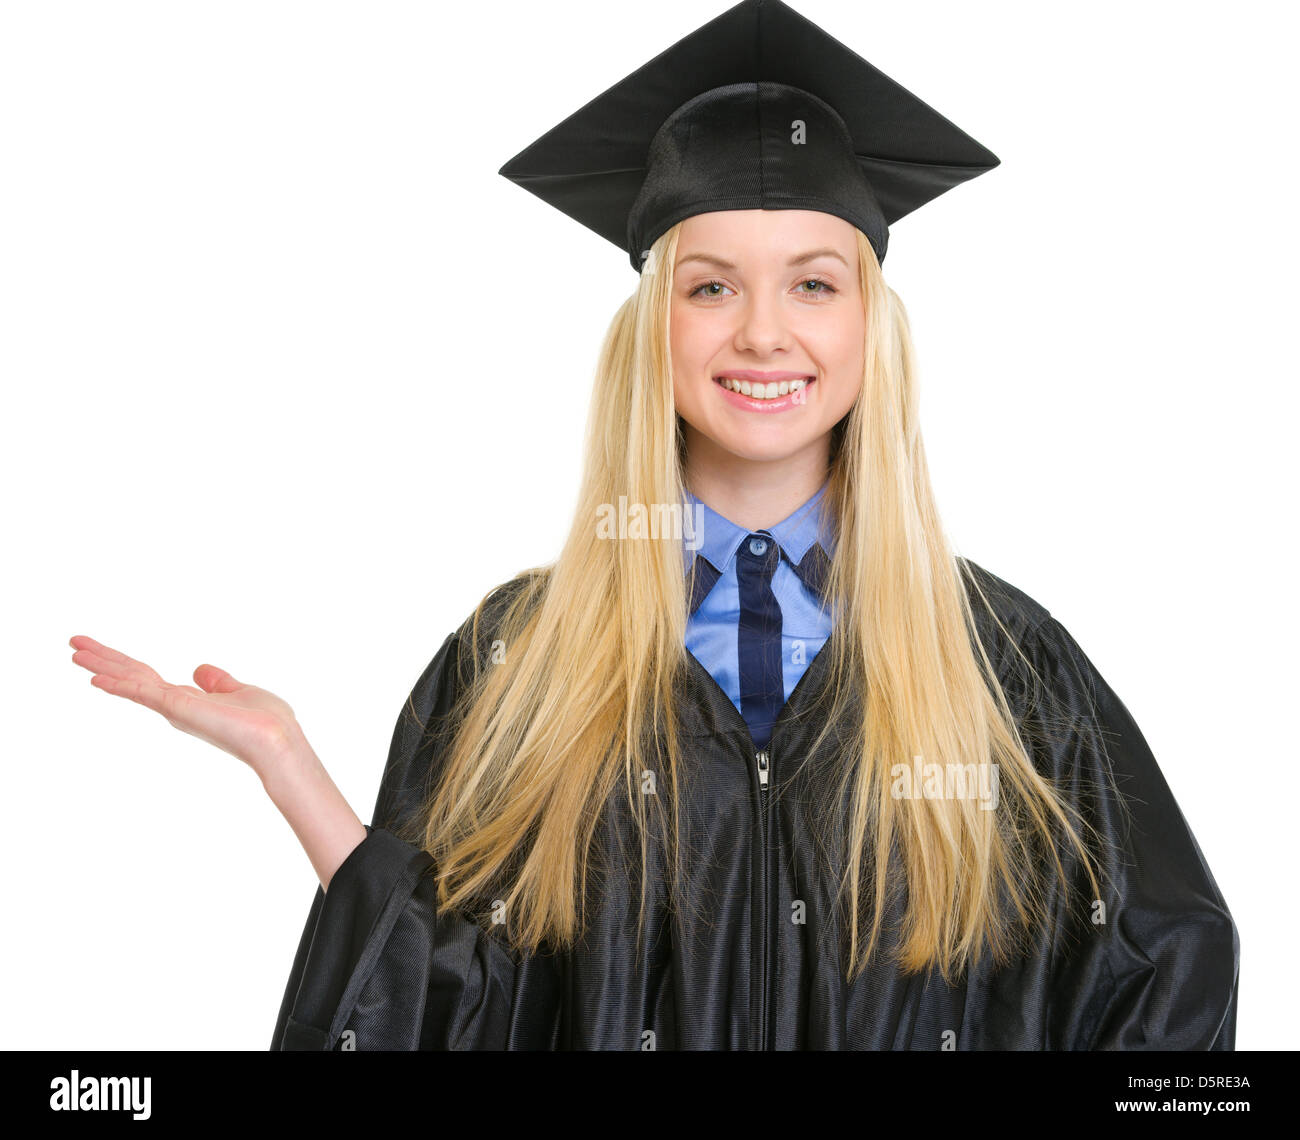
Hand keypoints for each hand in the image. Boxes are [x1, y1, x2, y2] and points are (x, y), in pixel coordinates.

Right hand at [69, 634, 307, 780]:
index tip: (98, 651)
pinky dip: (119, 685)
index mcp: (186, 700)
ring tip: (74, 652)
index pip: (146, 676)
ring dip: (102, 665)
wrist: (277, 740)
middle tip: (73, 643)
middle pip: (131, 675)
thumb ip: (218, 681)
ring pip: (131, 680)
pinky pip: (142, 692)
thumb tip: (199, 669)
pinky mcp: (178, 707)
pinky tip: (96, 678)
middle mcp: (174, 705)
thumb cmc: (266, 722)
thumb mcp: (240, 691)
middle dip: (103, 659)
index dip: (122, 663)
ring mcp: (174, 707)